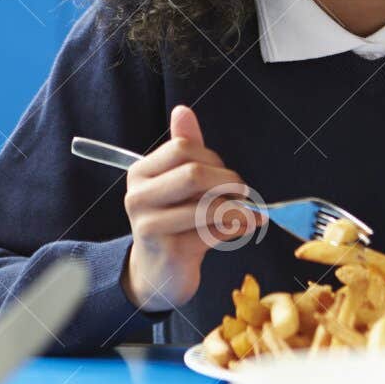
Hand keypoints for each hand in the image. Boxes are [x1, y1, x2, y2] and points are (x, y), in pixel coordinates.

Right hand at [119, 104, 262, 312]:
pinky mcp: (169, 250)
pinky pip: (213, 232)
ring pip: (208, 206)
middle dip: (229, 181)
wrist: (159, 273)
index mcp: (140, 173)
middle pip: (195, 174)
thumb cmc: (174, 222)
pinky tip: (246, 227)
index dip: (214, 158)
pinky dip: (238, 227)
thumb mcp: (178, 182)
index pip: (183, 147)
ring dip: (237, 209)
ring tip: (245, 214)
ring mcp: (150, 225)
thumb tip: (182, 110)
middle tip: (242, 193)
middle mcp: (138, 196)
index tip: (224, 174)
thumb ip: (184, 148)